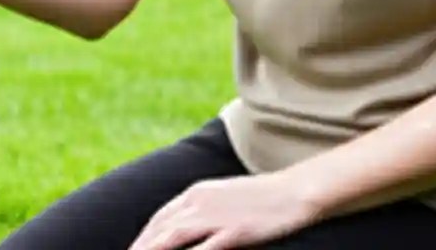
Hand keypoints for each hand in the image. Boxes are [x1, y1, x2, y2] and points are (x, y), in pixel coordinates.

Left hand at [128, 173, 320, 249]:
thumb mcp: (225, 197)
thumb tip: (185, 226)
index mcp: (195, 194)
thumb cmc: (262, 198)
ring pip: (171, 237)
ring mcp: (214, 217)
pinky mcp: (232, 232)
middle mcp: (198, 203)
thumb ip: (202, 210)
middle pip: (159, 229)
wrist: (295, 191)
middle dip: (140, 247)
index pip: (159, 219)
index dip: (143, 237)